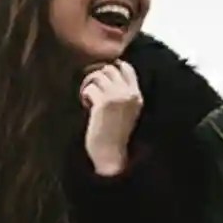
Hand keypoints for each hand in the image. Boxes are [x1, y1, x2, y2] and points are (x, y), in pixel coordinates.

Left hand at [80, 60, 142, 175]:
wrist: (111, 155)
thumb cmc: (115, 135)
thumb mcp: (128, 112)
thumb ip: (123, 94)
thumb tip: (107, 73)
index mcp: (137, 96)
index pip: (127, 68)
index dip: (113, 67)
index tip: (103, 73)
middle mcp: (129, 94)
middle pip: (110, 70)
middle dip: (98, 76)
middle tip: (93, 87)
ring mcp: (117, 98)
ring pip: (98, 76)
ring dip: (90, 85)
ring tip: (89, 97)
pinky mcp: (103, 103)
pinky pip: (89, 88)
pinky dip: (85, 95)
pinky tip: (86, 105)